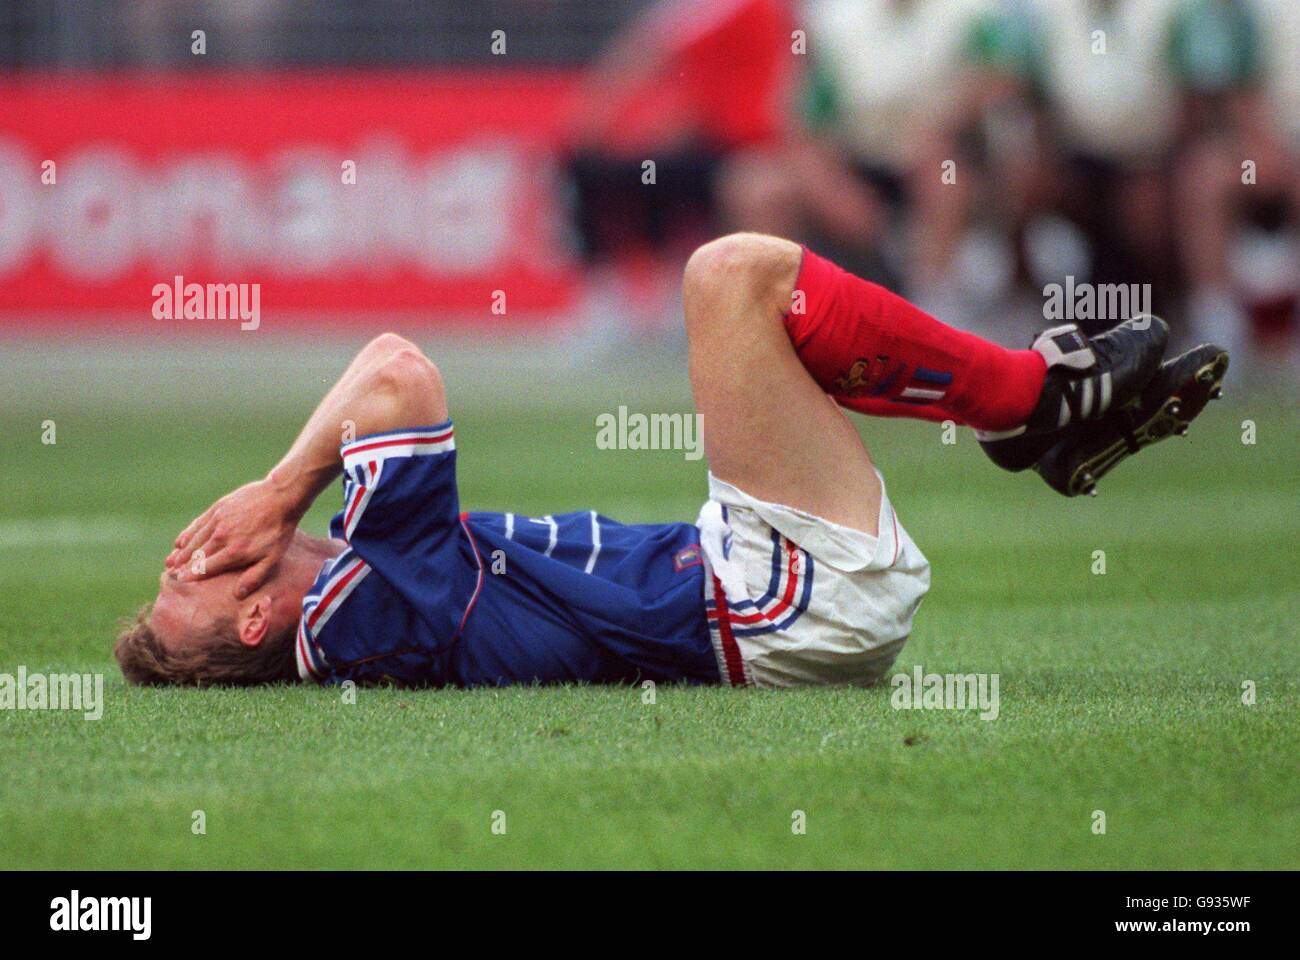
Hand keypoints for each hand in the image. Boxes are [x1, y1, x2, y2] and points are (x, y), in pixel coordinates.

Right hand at [166, 478, 301, 597]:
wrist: (280, 497)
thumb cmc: (279, 531)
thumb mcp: (273, 558)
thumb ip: (254, 577)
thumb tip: (238, 594)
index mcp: (234, 552)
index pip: (206, 567)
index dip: (191, 575)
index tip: (180, 580)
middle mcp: (221, 537)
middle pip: (196, 555)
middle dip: (183, 566)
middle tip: (172, 574)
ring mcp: (218, 521)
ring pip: (194, 539)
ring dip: (181, 552)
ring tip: (171, 561)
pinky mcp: (218, 508)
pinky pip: (198, 524)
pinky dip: (187, 534)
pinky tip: (180, 541)